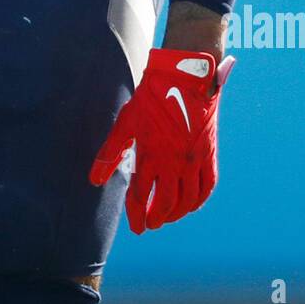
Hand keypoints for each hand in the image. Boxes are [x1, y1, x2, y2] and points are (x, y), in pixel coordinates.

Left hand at [89, 47, 234, 233]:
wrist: (184, 78)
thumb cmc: (151, 98)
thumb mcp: (126, 123)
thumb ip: (111, 152)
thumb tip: (95, 179)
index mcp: (151, 155)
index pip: (141, 196)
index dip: (136, 214)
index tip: (135, 226)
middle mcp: (174, 163)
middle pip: (166, 205)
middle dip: (156, 218)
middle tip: (149, 224)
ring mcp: (194, 160)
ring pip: (188, 201)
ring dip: (176, 214)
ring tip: (166, 217)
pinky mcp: (209, 154)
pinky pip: (207, 187)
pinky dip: (199, 201)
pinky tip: (190, 204)